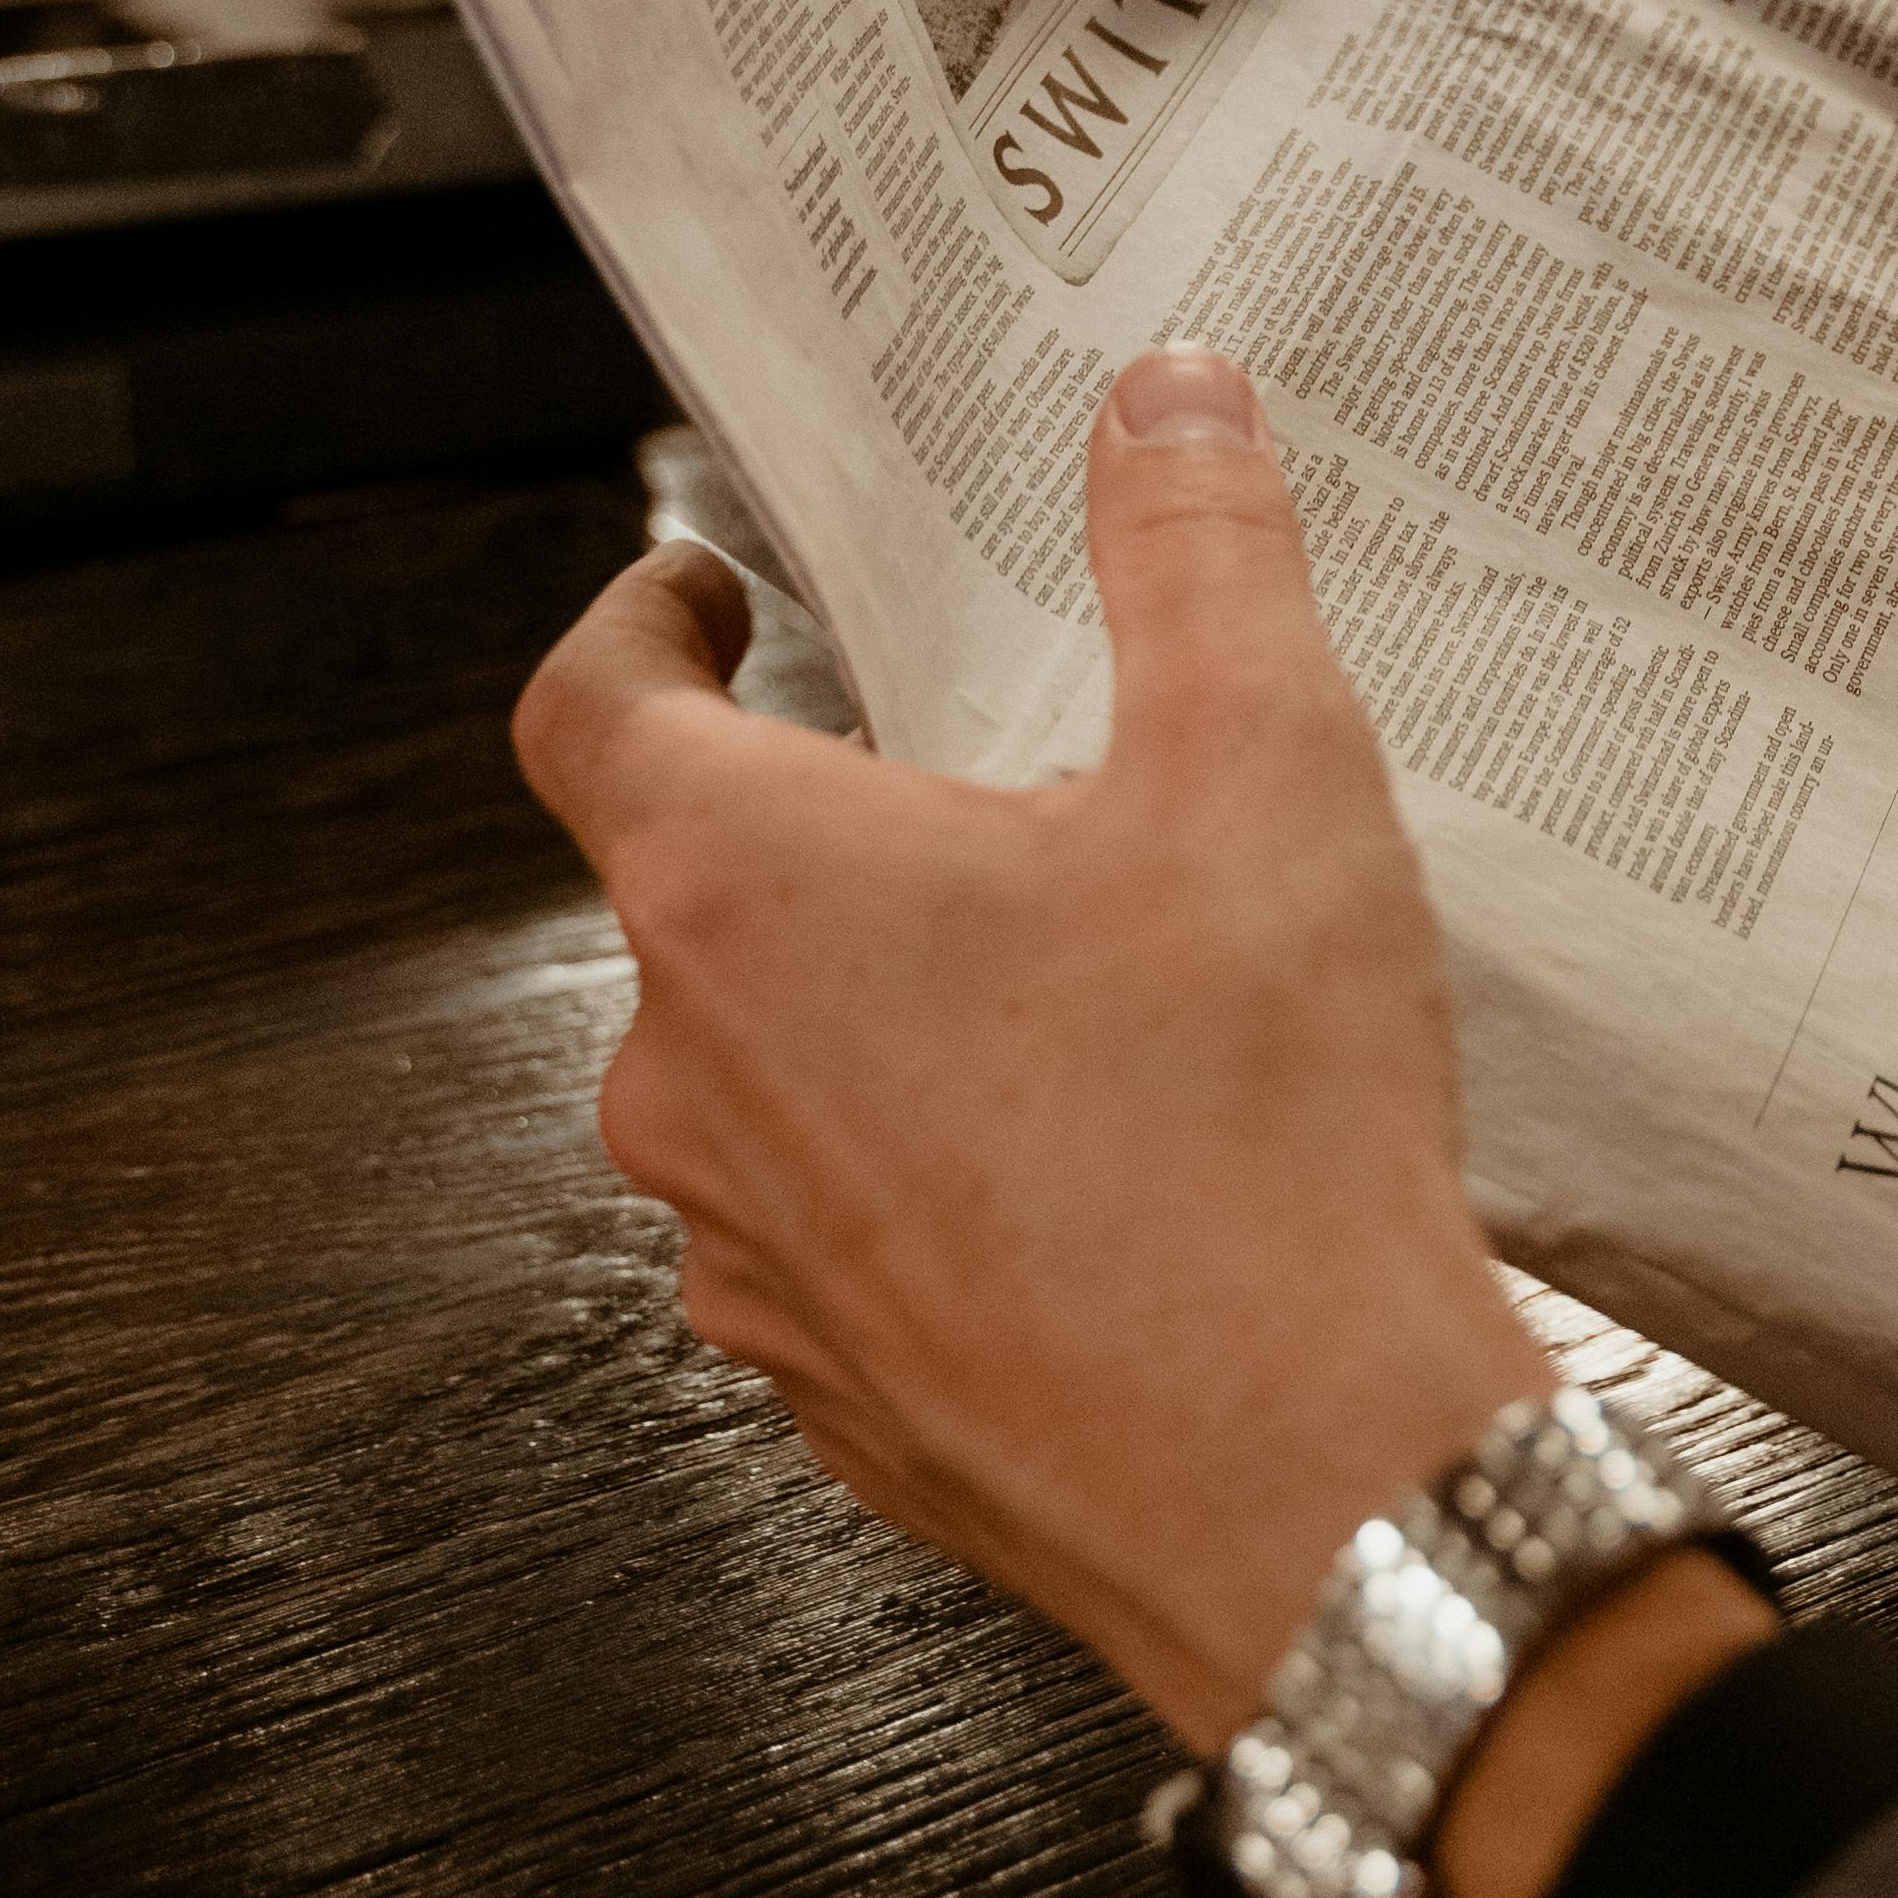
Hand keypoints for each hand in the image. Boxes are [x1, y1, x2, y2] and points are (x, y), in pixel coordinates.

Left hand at [512, 345, 1542, 1755]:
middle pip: (695, 895)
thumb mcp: (1266, 765)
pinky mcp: (830, 1390)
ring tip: (1072, 991)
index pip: (586, 706)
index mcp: (744, 895)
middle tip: (982, 792)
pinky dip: (932, 1175)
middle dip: (827, 827)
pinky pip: (841, 1232)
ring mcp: (746, 1257)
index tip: (698, 592)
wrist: (1312, 1495)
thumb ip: (1198, 550)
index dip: (636, 624)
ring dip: (881, 1015)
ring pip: (769, 1076)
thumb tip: (1165, 402)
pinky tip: (1097, 1168)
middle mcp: (694, 1081)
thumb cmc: (1253, 1149)